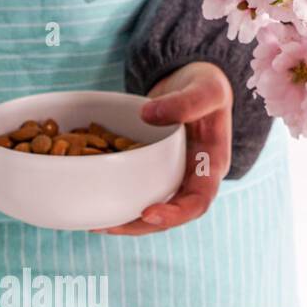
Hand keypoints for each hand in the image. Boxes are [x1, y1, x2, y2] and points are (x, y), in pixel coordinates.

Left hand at [102, 61, 231, 234]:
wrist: (193, 80)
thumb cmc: (206, 84)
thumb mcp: (206, 88)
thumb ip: (186, 102)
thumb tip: (149, 115)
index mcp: (210, 167)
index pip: (198, 202)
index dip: (175, 214)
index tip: (147, 213)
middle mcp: (192, 180)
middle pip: (170, 216)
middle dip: (140, 226)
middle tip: (109, 225)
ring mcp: (172, 177)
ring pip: (152, 210)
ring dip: (126, 221)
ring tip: (96, 224)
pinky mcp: (153, 171)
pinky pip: (138, 191)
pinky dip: (119, 200)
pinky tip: (96, 204)